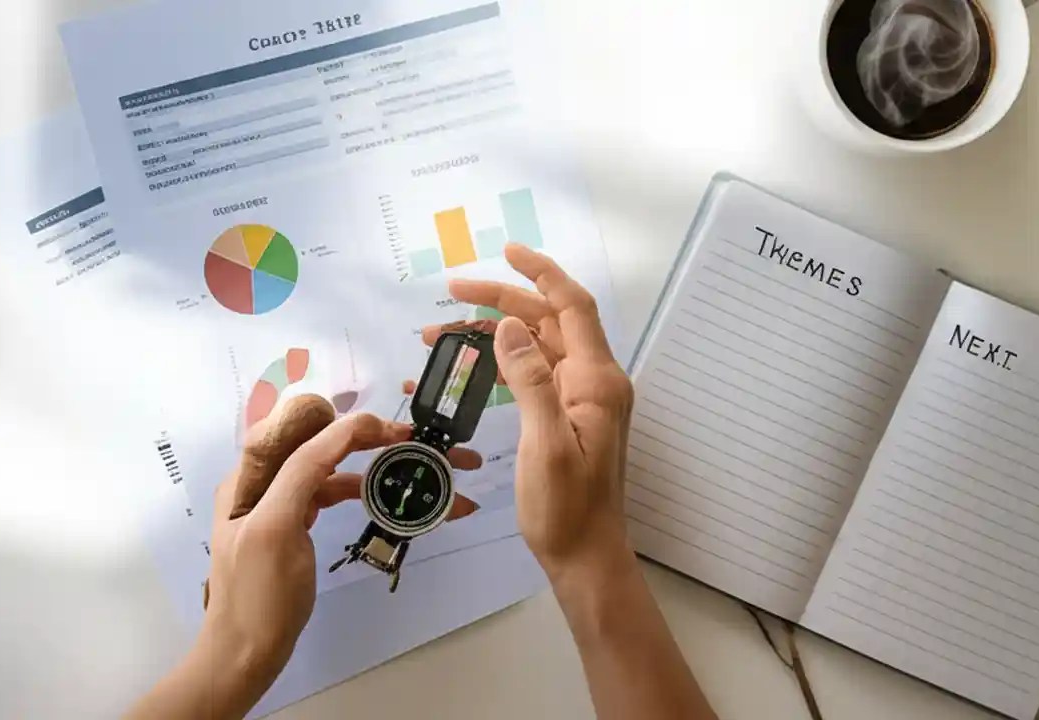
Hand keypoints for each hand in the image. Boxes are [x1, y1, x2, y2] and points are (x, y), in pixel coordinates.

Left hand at [164, 396, 480, 718]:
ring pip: (317, 464)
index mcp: (246, 480)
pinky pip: (319, 491)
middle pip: (307, 441)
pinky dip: (346, 484)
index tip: (385, 426)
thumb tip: (333, 432)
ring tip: (393, 455)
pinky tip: (369, 488)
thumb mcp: (277, 530)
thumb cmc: (258, 597)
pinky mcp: (286, 525)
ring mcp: (271, 505)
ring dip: (354, 456)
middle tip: (398, 435)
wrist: (244, 653)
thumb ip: (300, 476)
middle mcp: (255, 484)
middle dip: (352, 432)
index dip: (342, 423)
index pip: (297, 434)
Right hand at [419, 244, 633, 577]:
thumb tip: (511, 325)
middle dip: (503, 301)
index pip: (572, 307)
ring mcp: (583, 400)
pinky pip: (536, 374)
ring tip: (441, 332)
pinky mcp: (569, 418)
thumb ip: (531, 380)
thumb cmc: (566, 509)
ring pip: (538, 347)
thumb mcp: (545, 443)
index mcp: (596, 381)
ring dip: (495, 334)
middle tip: (451, 293)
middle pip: (550, 321)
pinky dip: (503, 364)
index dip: (541, 273)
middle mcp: (595, 382)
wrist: (585, 556)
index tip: (507, 251)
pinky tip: (470, 367)